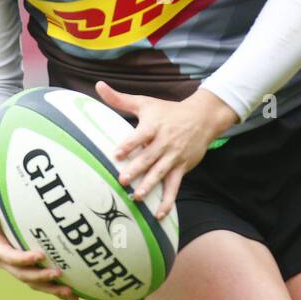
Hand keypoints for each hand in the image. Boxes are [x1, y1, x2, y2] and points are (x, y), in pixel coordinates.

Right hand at [0, 180, 77, 299]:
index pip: (9, 257)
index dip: (23, 259)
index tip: (40, 255)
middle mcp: (6, 260)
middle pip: (23, 274)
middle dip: (41, 277)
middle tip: (58, 273)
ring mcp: (17, 265)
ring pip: (34, 282)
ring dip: (51, 289)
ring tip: (70, 293)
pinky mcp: (28, 266)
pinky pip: (41, 280)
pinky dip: (56, 288)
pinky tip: (73, 295)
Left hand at [97, 81, 238, 221]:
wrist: (202, 118)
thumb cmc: (168, 111)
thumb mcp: (145, 103)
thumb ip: (120, 99)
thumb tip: (98, 85)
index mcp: (154, 126)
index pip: (140, 136)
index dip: (129, 144)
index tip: (116, 153)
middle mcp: (165, 142)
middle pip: (149, 157)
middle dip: (137, 169)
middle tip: (122, 180)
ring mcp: (174, 156)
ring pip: (161, 172)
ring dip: (150, 185)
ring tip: (138, 197)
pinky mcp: (182, 168)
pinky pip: (174, 186)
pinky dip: (168, 201)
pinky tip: (160, 214)